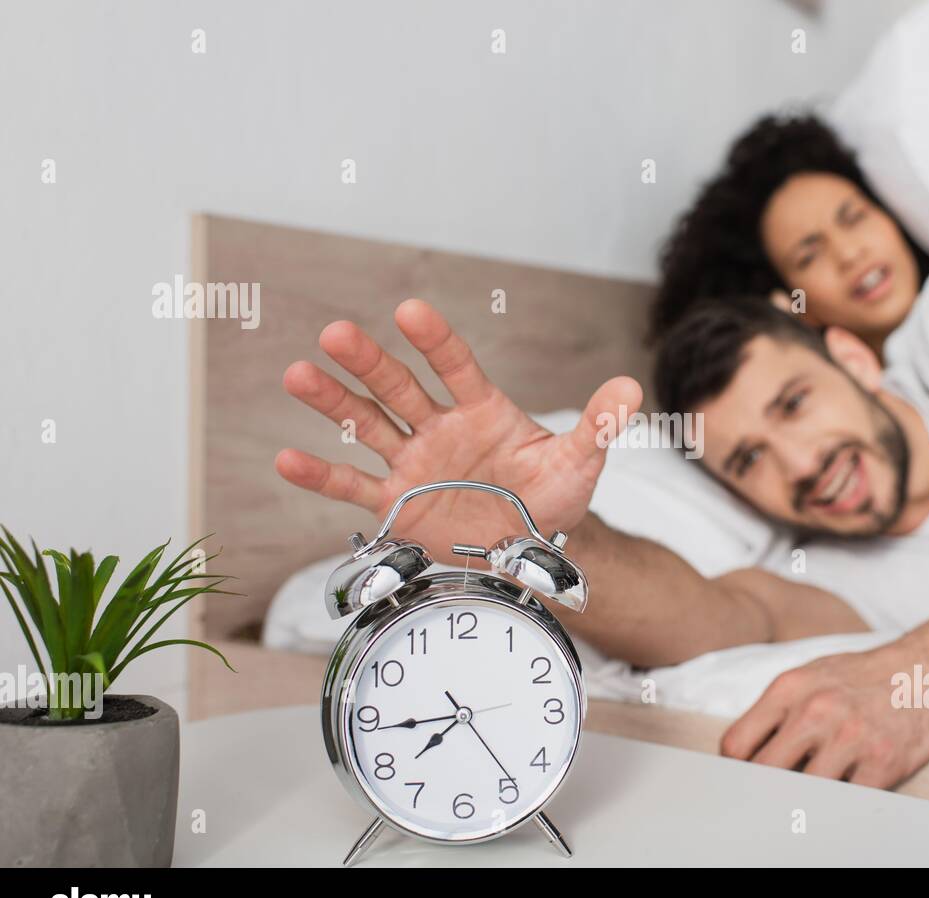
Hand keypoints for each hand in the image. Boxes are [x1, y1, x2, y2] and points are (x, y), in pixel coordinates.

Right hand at [276, 299, 641, 561]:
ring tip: (298, 374)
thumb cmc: (552, 495)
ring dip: (334, 403)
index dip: (434, 342)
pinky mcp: (395, 503)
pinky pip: (354, 485)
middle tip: (336, 334)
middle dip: (369, 362)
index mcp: (482, 410)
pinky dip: (322, 474)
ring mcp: (413, 464)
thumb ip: (599, 424)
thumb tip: (632, 387)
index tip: (410, 312)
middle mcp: (439, 429)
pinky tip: (288, 458)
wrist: (530, 546)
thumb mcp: (580, 461)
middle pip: (399, 388)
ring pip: (368, 425)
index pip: (455, 366)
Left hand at [720, 648, 928, 787]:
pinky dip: (840, 803)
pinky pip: (847, 800)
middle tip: (767, 803)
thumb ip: (776, 712)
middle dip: (763, 791)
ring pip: (803, 792)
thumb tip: (743, 758)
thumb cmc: (861, 678)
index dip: (735, 772)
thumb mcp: (810, 677)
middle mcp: (816, 711)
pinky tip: (842, 793)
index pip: (736, 745)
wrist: (927, 670)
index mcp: (789, 689)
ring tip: (808, 797)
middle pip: (764, 774)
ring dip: (804, 800)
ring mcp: (850, 737)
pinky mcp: (882, 761)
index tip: (743, 782)